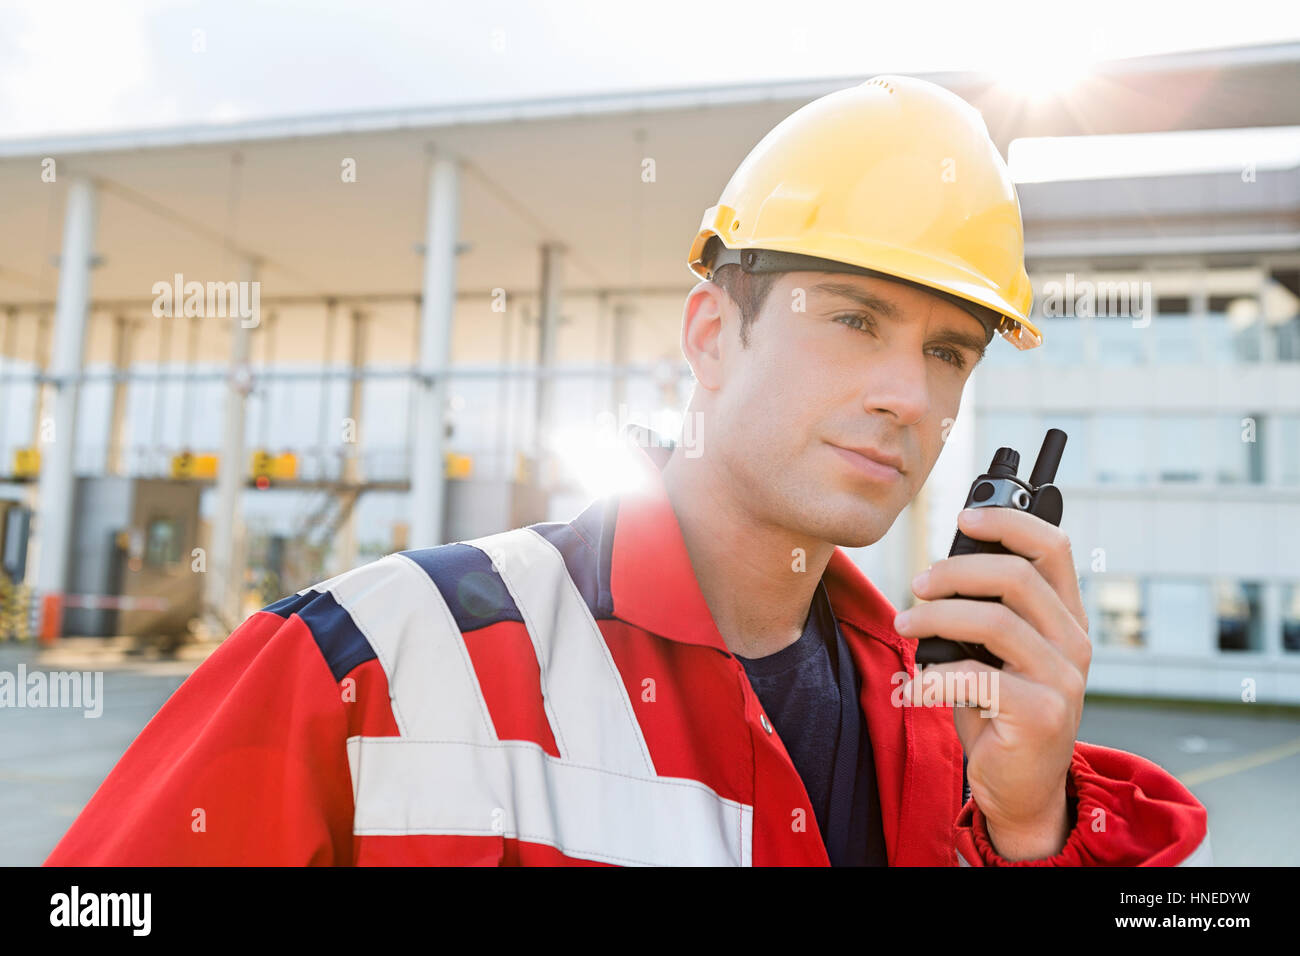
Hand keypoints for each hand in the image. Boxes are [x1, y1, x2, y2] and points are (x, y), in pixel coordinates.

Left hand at [892, 506, 1091, 860]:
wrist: (1019, 787)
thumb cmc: (998, 710)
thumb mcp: (996, 652)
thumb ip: (987, 611)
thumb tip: (938, 571)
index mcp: (1066, 617)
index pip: (1053, 547)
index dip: (1009, 521)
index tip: (964, 517)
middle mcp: (1074, 642)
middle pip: (1017, 576)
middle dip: (955, 572)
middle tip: (917, 585)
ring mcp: (1064, 679)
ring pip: (995, 622)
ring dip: (937, 617)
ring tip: (906, 626)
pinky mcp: (1042, 714)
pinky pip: (979, 676)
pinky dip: (935, 675)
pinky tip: (915, 685)